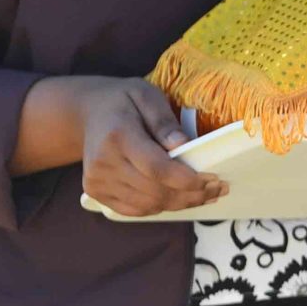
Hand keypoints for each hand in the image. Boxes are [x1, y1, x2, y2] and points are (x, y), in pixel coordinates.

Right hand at [73, 78, 226, 218]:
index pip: (156, 168)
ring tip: (206, 195)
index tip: (213, 180)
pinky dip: (161, 207)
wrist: (87, 113)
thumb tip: (184, 145)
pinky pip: (135, 210)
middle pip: (154, 192)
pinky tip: (181, 199)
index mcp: (117, 136)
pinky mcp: (97, 193)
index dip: (187, 180)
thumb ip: (165, 121)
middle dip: (191, 195)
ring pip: (147, 205)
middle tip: (218, 189)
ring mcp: (97, 182)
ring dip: (180, 204)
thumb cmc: (123, 101)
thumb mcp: (146, 95)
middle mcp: (103, 163)